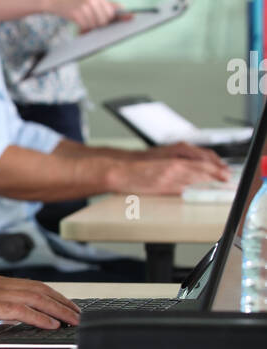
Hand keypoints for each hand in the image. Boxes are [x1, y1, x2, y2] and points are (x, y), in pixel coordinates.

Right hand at [0, 276, 79, 333]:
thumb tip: (8, 320)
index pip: (33, 287)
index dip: (54, 296)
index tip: (67, 306)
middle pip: (40, 290)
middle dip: (63, 302)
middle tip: (78, 314)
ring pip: (36, 299)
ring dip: (58, 310)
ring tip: (73, 320)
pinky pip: (21, 311)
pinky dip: (40, 317)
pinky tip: (52, 324)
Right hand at [55, 0, 128, 32]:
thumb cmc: (72, 1)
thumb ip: (103, 3)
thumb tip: (121, 8)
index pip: (112, 9)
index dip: (118, 16)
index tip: (129, 19)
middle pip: (105, 19)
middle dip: (100, 25)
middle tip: (91, 25)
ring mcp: (84, 5)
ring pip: (96, 24)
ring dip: (90, 28)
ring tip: (83, 25)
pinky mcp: (77, 13)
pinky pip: (86, 26)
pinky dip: (83, 29)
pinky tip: (79, 27)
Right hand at [110, 148, 231, 195]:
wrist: (120, 170)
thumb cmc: (137, 166)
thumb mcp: (160, 159)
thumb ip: (175, 165)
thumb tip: (190, 173)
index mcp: (173, 156)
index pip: (201, 160)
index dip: (215, 165)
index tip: (223, 170)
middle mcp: (174, 165)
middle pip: (202, 169)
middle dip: (217, 173)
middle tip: (227, 178)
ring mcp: (170, 176)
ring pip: (195, 178)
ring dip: (209, 182)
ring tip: (219, 185)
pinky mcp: (164, 186)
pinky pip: (183, 189)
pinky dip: (194, 190)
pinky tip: (201, 192)